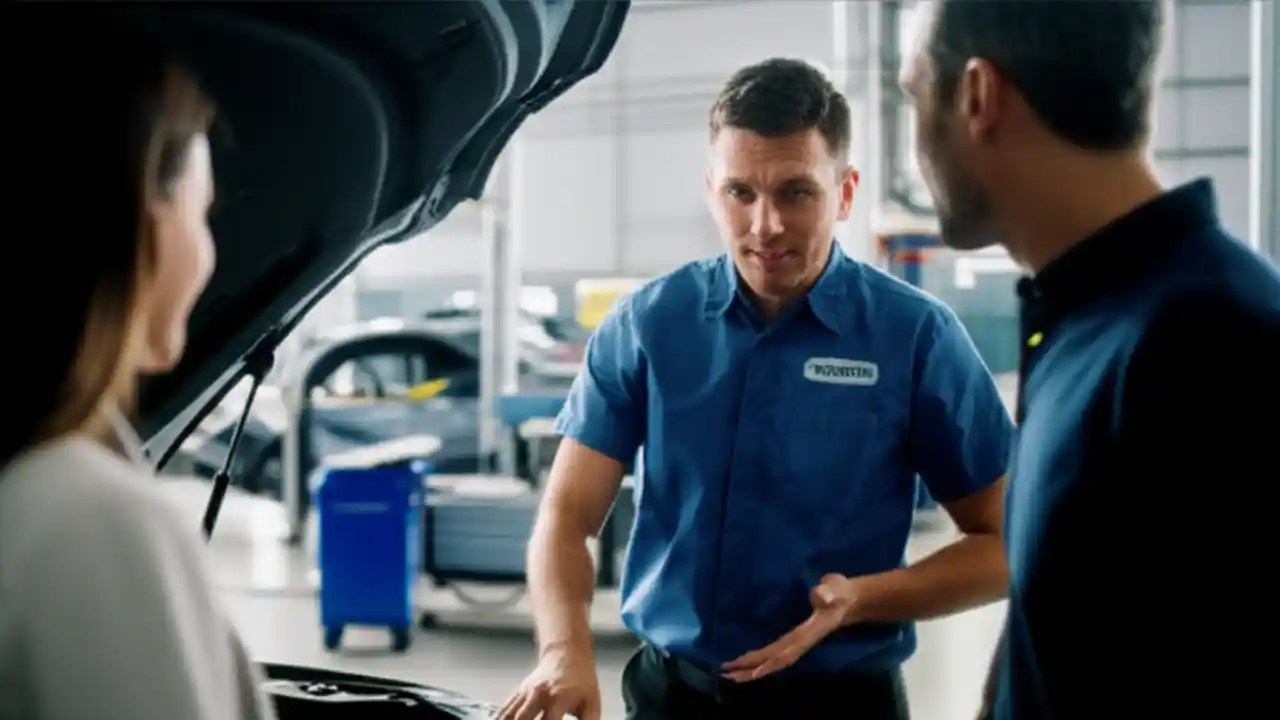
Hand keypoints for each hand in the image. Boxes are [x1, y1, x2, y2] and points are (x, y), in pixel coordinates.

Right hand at [496, 644, 601, 719]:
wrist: (567, 655)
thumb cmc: (581, 682)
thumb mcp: (592, 704)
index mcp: (559, 698)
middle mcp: (539, 694)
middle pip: (522, 719)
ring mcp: (526, 693)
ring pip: (509, 715)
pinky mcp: (518, 693)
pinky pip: (504, 710)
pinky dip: (500, 719)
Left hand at [720, 573, 858, 682]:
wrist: (848, 600)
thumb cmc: (839, 593)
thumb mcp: (835, 588)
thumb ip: (828, 591)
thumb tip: (820, 594)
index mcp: (807, 633)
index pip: (785, 651)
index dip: (769, 662)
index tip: (751, 672)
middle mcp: (800, 643)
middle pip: (774, 661)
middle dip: (751, 668)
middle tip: (726, 673)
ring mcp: (797, 643)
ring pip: (772, 661)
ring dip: (751, 669)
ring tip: (730, 675)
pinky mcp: (793, 641)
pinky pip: (774, 655)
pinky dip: (759, 662)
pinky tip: (745, 665)